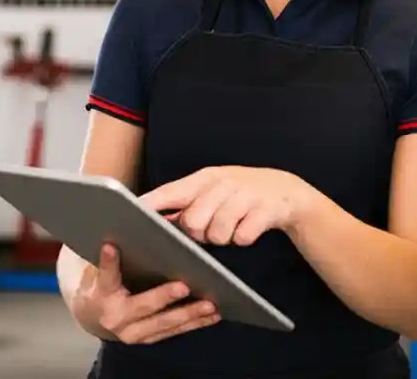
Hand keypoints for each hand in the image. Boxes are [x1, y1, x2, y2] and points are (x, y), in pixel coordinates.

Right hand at [71, 243, 219, 343]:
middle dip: (164, 297)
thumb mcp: (101, 270)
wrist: (95, 316)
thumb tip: (126, 227)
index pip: (106, 275)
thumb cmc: (105, 284)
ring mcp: (133, 333)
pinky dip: (195, 323)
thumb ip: (114, 257)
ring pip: (164, 323)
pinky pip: (174, 331)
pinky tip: (212, 315)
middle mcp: (115, 319)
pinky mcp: (148, 339)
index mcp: (102, 295)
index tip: (111, 245)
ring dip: (189, 314)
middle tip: (184, 286)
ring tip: (210, 304)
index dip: (109, 261)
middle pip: (142, 306)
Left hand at [141, 166, 314, 245]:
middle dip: (199, 233)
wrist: (286, 192)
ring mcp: (246, 194)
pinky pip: (242, 237)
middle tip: (211, 228)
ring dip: (223, 238)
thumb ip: (185, 203)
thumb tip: (151, 219)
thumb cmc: (240, 194)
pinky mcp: (265, 210)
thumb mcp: (212, 191)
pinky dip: (244, 238)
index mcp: (205, 178)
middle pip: (193, 221)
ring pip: (218, 233)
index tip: (130, 218)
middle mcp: (224, 182)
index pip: (171, 192)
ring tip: (232, 227)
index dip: (150, 206)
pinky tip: (249, 227)